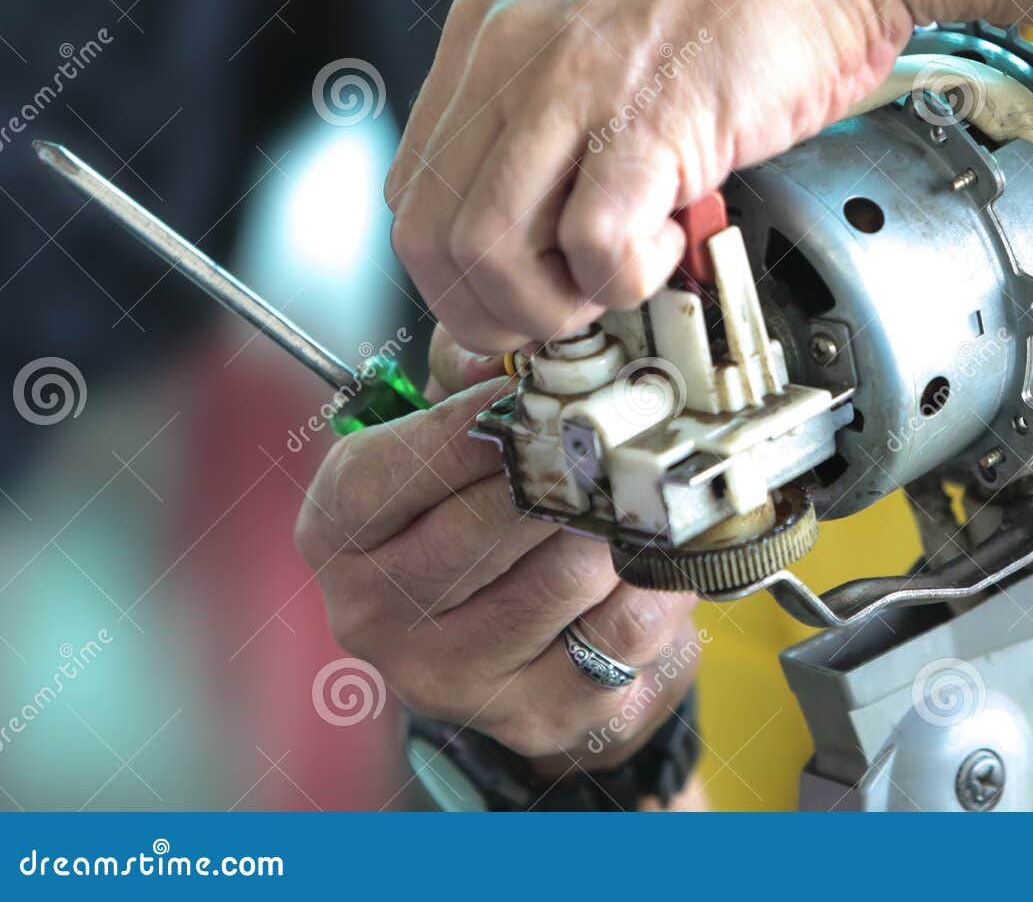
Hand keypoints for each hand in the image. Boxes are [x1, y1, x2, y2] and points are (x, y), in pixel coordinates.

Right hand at [295, 326, 701, 770]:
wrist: (515, 643)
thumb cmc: (472, 510)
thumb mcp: (443, 429)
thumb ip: (464, 373)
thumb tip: (508, 355)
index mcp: (338, 531)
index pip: (395, 471)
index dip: (477, 425)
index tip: (541, 393)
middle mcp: (376, 614)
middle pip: (490, 521)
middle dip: (569, 466)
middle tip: (619, 429)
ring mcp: (454, 676)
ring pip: (568, 572)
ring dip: (620, 521)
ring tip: (641, 487)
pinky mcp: (537, 714)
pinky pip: (624, 626)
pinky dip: (656, 578)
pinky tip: (657, 551)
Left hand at [384, 0, 913, 351]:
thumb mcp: (606, 16)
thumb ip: (555, 97)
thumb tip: (543, 209)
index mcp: (491, 27)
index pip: (412, 190)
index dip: (459, 268)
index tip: (519, 288)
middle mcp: (513, 52)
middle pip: (430, 236)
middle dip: (494, 306)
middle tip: (567, 306)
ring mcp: (573, 83)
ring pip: (486, 253)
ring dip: (554, 304)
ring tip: (619, 275)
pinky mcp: (648, 120)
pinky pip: (593, 249)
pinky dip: (627, 276)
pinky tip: (672, 236)